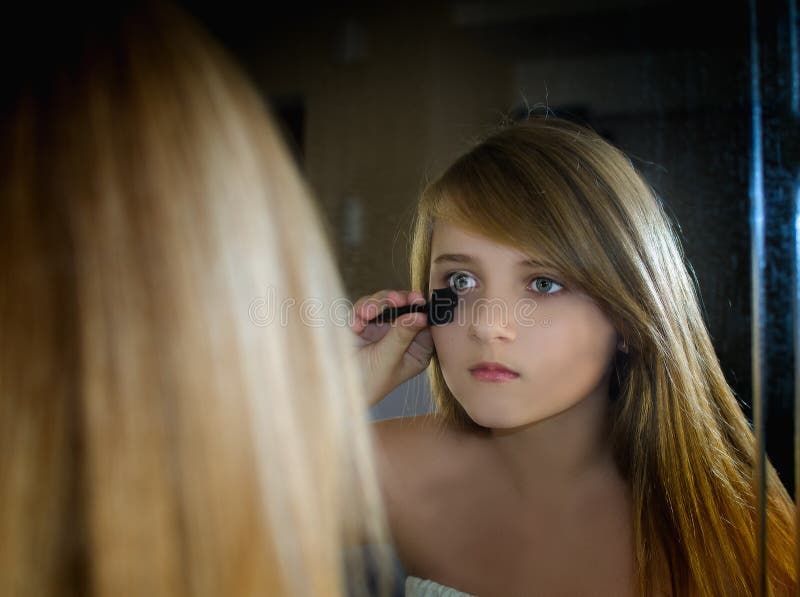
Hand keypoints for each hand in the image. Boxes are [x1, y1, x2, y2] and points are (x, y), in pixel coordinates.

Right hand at [350, 289, 433, 405]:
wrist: (338, 387)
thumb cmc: (368, 383)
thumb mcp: (388, 359)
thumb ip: (402, 334)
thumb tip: (421, 315)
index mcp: (416, 348)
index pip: (424, 322)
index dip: (421, 308)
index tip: (418, 299)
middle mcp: (400, 335)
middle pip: (404, 307)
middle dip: (398, 300)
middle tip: (395, 299)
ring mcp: (381, 328)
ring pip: (383, 302)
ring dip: (375, 304)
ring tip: (367, 314)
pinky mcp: (362, 323)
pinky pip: (364, 308)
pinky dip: (359, 312)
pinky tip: (356, 326)